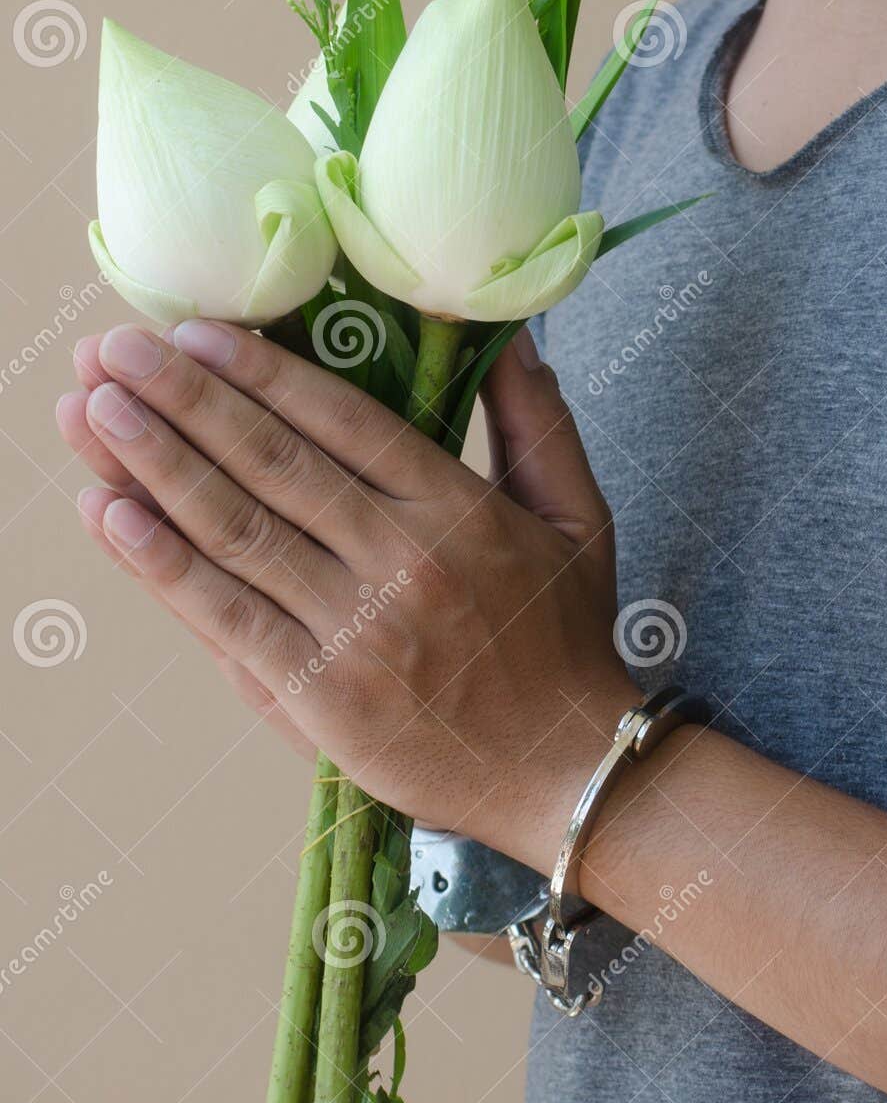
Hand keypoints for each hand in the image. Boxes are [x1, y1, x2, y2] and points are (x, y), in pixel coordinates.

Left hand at [55, 320, 635, 866]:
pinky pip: (225, 617)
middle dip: (184, 398)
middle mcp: (402, 562)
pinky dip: (162, 564)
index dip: (262, 372)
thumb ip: (538, 422)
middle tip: (113, 349)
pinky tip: (109, 512)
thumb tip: (512, 334)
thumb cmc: (566, 640)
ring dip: (154, 464)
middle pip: (274, 464)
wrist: (565, 770)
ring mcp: (356, 632)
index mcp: (460, 512)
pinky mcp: (319, 695)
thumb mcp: (579, 517)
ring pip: (236, 531)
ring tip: (91, 409)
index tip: (198, 332)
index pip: (343, 422)